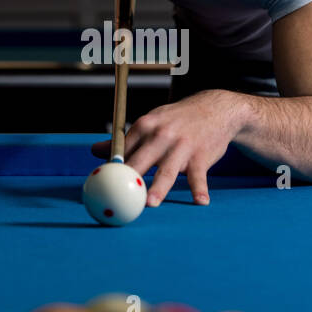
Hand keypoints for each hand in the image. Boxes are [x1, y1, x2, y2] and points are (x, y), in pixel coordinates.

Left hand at [90, 90, 246, 206]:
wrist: (216, 109)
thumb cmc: (178, 121)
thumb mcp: (151, 122)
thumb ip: (125, 140)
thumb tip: (95, 151)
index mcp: (145, 126)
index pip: (123, 150)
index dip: (112, 169)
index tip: (102, 186)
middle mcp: (161, 135)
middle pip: (140, 161)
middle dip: (129, 178)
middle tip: (118, 196)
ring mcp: (182, 146)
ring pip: (167, 171)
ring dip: (159, 188)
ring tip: (150, 203)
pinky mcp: (201, 156)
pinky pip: (199, 176)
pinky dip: (200, 189)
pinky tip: (200, 201)